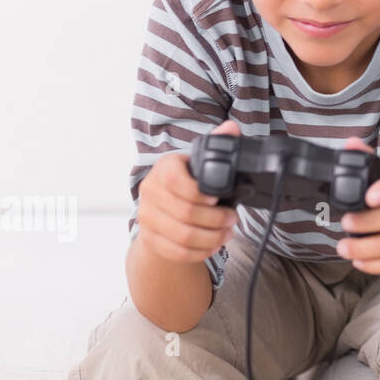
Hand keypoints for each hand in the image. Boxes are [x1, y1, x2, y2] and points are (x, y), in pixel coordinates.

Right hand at [135, 119, 238, 263]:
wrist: (163, 210)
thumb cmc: (188, 183)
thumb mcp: (201, 162)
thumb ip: (217, 144)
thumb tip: (232, 128)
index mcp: (163, 168)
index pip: (175, 180)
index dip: (199, 192)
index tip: (217, 197)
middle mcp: (149, 191)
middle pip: (185, 212)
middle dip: (216, 219)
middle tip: (233, 219)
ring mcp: (147, 217)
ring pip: (183, 235)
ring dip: (211, 237)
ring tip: (227, 233)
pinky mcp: (150, 240)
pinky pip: (176, 251)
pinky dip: (199, 252)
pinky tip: (214, 246)